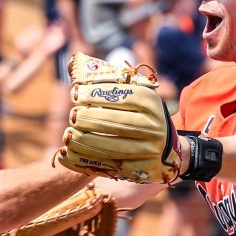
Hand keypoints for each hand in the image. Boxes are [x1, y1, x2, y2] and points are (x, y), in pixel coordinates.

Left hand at [56, 53, 181, 183]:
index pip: (123, 96)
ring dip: (85, 141)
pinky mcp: (141, 170)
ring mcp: (150, 150)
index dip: (97, 94)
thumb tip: (75, 65)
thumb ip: (111, 82)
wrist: (167, 150)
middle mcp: (154, 126)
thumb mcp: (135, 95)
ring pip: (112, 147)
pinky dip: (86, 161)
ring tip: (68, 135)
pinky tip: (68, 155)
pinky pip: (110, 166)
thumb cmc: (141, 115)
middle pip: (117, 122)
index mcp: (152, 102)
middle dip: (90, 118)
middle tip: (72, 116)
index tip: (76, 94)